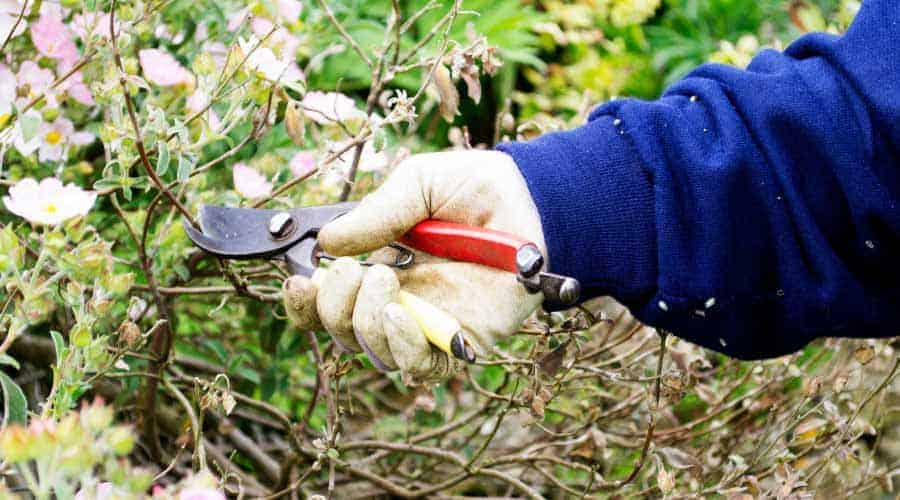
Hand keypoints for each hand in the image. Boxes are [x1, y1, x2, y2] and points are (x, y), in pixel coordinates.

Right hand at [282, 150, 545, 383]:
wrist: (534, 201)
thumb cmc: (476, 188)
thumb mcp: (417, 185)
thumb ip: (374, 214)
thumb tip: (324, 244)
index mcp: (378, 264)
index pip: (327, 300)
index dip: (305, 301)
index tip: (297, 281)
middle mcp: (398, 299)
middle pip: (342, 331)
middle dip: (333, 307)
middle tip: (357, 272)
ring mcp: (428, 322)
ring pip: (373, 352)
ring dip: (364, 322)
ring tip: (385, 283)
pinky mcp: (461, 340)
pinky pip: (420, 367)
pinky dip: (401, 348)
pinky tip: (400, 317)